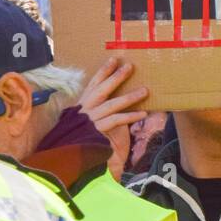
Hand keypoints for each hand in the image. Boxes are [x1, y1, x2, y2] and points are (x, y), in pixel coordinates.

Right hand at [76, 57, 148, 181]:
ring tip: (145, 90)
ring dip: (129, 97)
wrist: (75, 160)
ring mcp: (90, 121)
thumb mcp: (95, 120)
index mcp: (83, 105)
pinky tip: (143, 113)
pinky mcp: (97, 132)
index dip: (103, 72)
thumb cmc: (88, 138)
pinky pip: (115, 121)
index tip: (114, 59)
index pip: (93, 85)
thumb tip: (123, 95)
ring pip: (111, 105)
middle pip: (101, 90)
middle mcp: (85, 111)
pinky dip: (130, 116)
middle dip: (116, 77)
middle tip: (129, 66)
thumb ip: (103, 108)